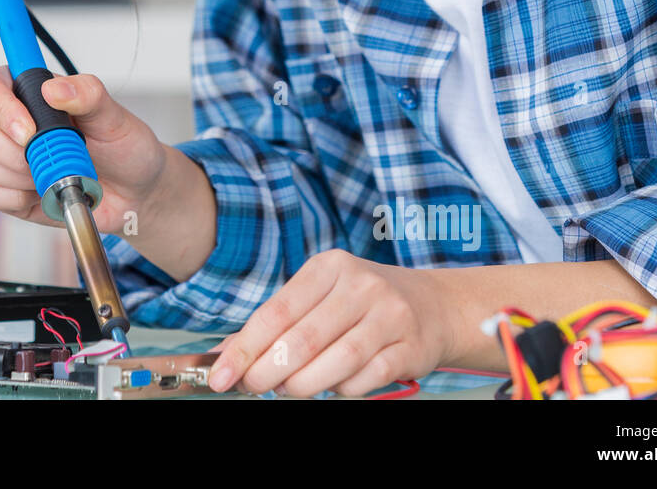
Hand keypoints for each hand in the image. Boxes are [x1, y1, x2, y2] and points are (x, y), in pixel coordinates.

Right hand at [0, 65, 166, 232]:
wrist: (133, 193)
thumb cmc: (122, 148)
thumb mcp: (115, 116)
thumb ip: (88, 94)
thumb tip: (55, 89)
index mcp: (27, 90)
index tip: (29, 131)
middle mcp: (6, 120)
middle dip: (13, 151)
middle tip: (50, 158)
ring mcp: (1, 156)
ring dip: (18, 176)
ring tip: (54, 174)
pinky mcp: (4, 189)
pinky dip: (17, 199)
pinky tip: (43, 193)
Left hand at [207, 249, 454, 396]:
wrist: (433, 306)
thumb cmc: (362, 303)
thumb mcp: (321, 296)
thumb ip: (279, 322)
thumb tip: (229, 354)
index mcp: (329, 267)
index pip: (277, 311)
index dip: (245, 347)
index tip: (222, 374)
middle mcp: (360, 285)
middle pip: (302, 339)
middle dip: (268, 371)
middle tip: (253, 386)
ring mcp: (389, 315)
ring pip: (334, 361)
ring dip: (303, 384)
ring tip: (290, 389)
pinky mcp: (410, 346)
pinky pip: (366, 378)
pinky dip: (342, 389)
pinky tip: (333, 385)